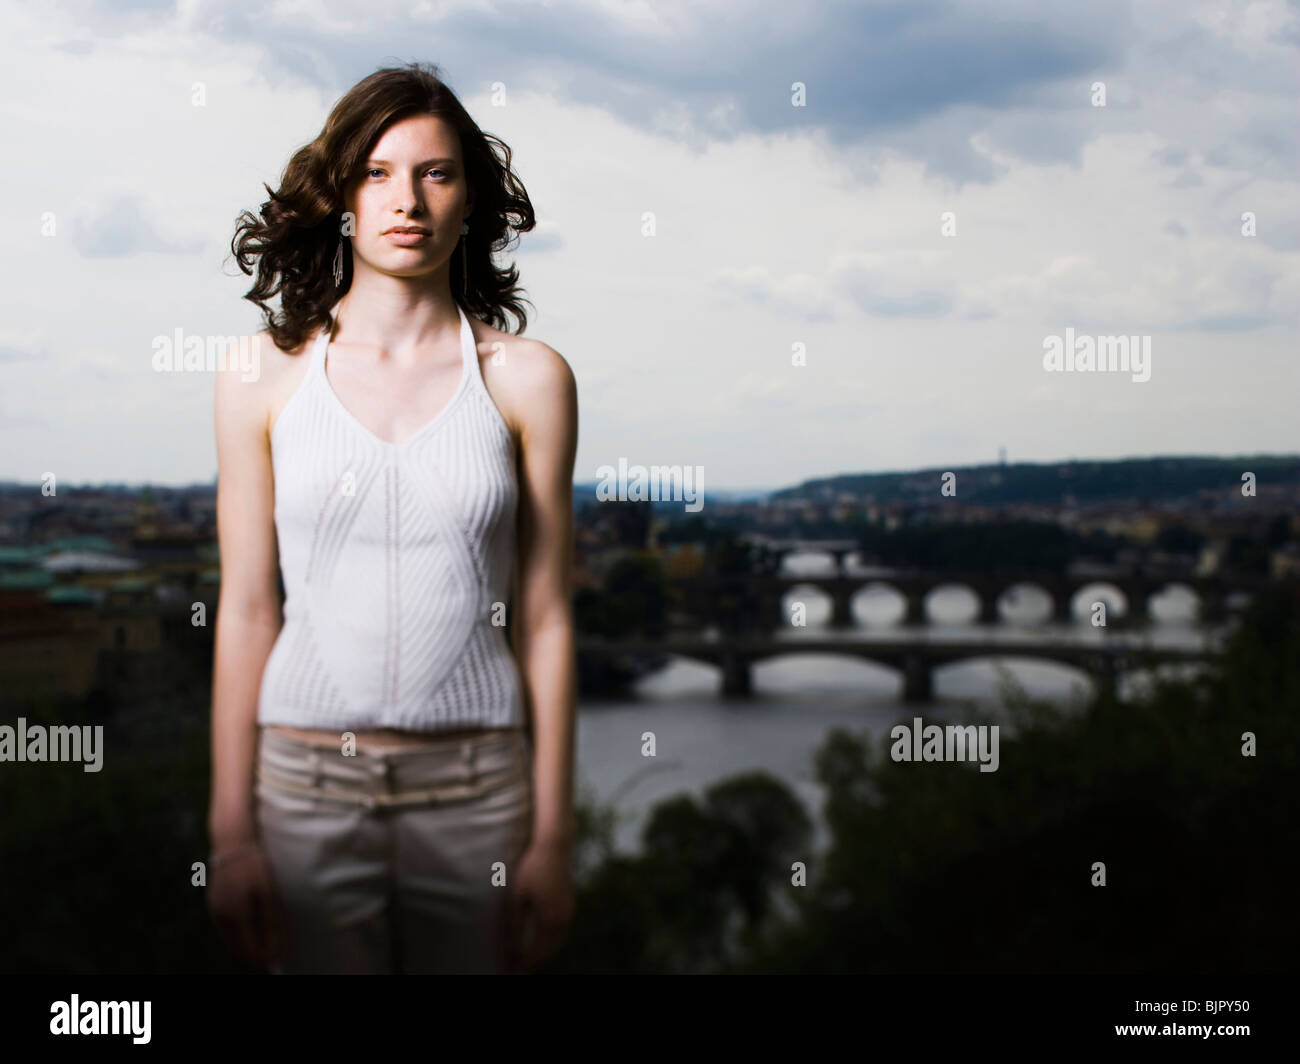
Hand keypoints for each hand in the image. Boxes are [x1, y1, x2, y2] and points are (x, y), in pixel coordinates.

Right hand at [206, 842, 288, 969]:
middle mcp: (221, 916)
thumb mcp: (269, 894)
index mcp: (236, 915)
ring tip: (264, 940)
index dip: (263, 957)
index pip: (249, 949)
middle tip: (272, 953)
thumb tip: (276, 949)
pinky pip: (225, 926)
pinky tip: (250, 926)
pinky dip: (238, 932)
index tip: (276, 959)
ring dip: (245, 943)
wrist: (233, 843)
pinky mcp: (212, 903)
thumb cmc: (256, 867)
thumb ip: (272, 923)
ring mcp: (214, 910)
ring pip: (230, 938)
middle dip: (254, 953)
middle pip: (238, 947)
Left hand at [504, 839, 573, 972]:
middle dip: (533, 964)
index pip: (536, 954)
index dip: (523, 966)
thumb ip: (515, 926)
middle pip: (548, 952)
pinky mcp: (569, 905)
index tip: (510, 973)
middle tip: (517, 971)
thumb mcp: (517, 897)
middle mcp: (563, 920)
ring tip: (526, 962)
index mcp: (550, 921)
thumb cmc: (532, 868)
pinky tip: (539, 943)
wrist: (555, 846)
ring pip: (555, 944)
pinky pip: (559, 933)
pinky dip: (549, 943)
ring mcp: (568, 913)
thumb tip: (511, 951)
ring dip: (542, 955)